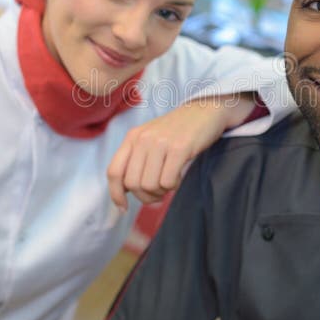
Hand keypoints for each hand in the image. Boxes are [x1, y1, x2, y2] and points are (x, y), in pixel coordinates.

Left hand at [107, 92, 256, 209]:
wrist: (205, 111)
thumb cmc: (178, 131)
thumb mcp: (151, 139)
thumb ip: (136, 160)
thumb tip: (125, 191)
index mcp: (132, 137)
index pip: (114, 172)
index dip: (116, 194)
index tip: (124, 208)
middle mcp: (143, 139)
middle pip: (132, 184)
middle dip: (146, 196)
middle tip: (159, 193)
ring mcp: (160, 143)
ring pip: (149, 185)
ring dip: (161, 192)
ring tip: (170, 181)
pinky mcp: (179, 148)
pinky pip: (168, 182)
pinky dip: (174, 186)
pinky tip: (179, 176)